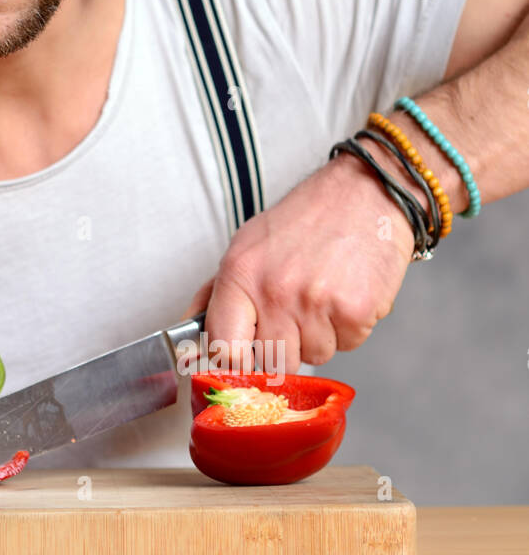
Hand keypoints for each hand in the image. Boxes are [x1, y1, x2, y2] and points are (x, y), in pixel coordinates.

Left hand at [179, 142, 414, 371]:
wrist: (365, 193)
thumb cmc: (304, 220)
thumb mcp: (247, 246)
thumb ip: (215, 294)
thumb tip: (189, 337)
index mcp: (239, 275)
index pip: (224, 349)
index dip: (236, 360)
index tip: (246, 355)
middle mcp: (274, 291)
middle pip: (272, 361)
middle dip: (285, 345)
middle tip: (296, 309)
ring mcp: (315, 303)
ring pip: (314, 357)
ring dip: (320, 335)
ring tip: (324, 293)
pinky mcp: (355, 312)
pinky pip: (348, 345)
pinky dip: (349, 327)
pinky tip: (346, 293)